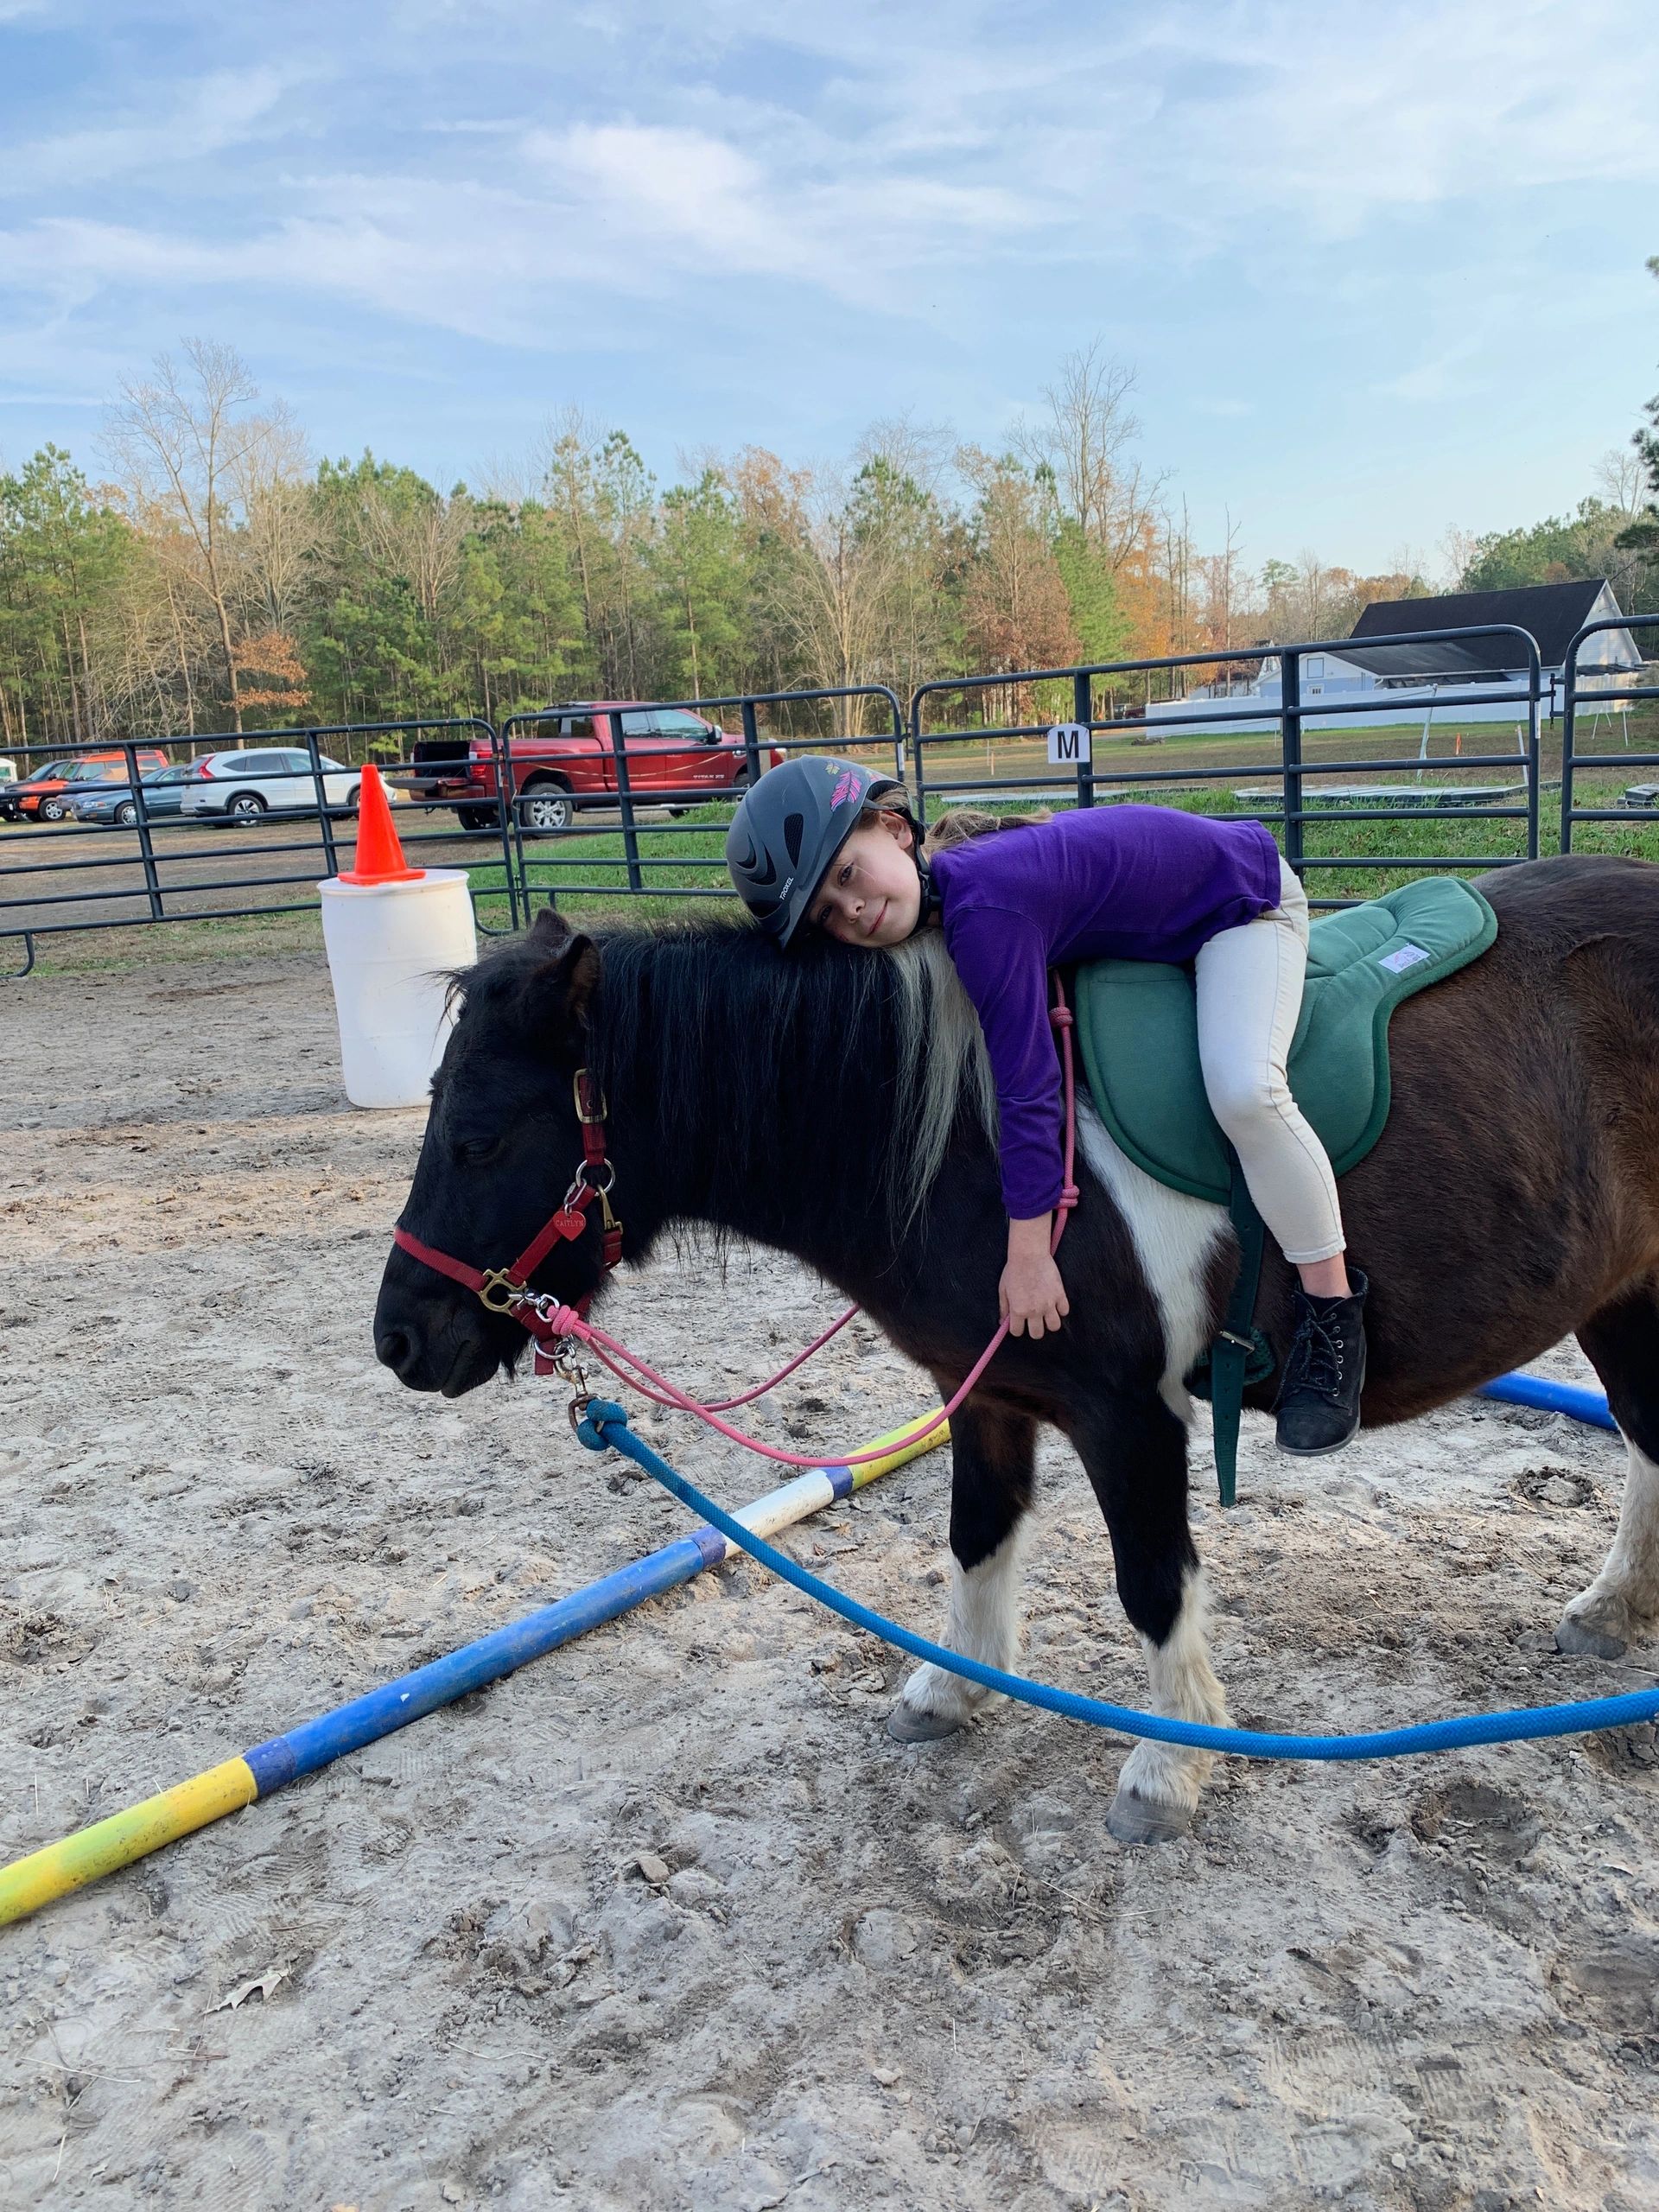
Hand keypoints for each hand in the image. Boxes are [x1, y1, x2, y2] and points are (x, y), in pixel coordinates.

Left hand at [999, 1214, 1068, 1339]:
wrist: (1029, 1254)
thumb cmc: (1013, 1270)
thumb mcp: (1003, 1289)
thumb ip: (1004, 1308)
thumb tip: (1002, 1322)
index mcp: (1018, 1310)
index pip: (1017, 1332)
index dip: (1017, 1328)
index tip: (1019, 1322)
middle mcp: (1034, 1310)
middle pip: (1037, 1334)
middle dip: (1034, 1329)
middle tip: (1033, 1320)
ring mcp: (1049, 1304)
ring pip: (1054, 1326)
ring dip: (1050, 1322)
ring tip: (1046, 1314)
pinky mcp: (1060, 1295)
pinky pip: (1065, 1311)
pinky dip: (1061, 1309)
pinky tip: (1055, 1303)